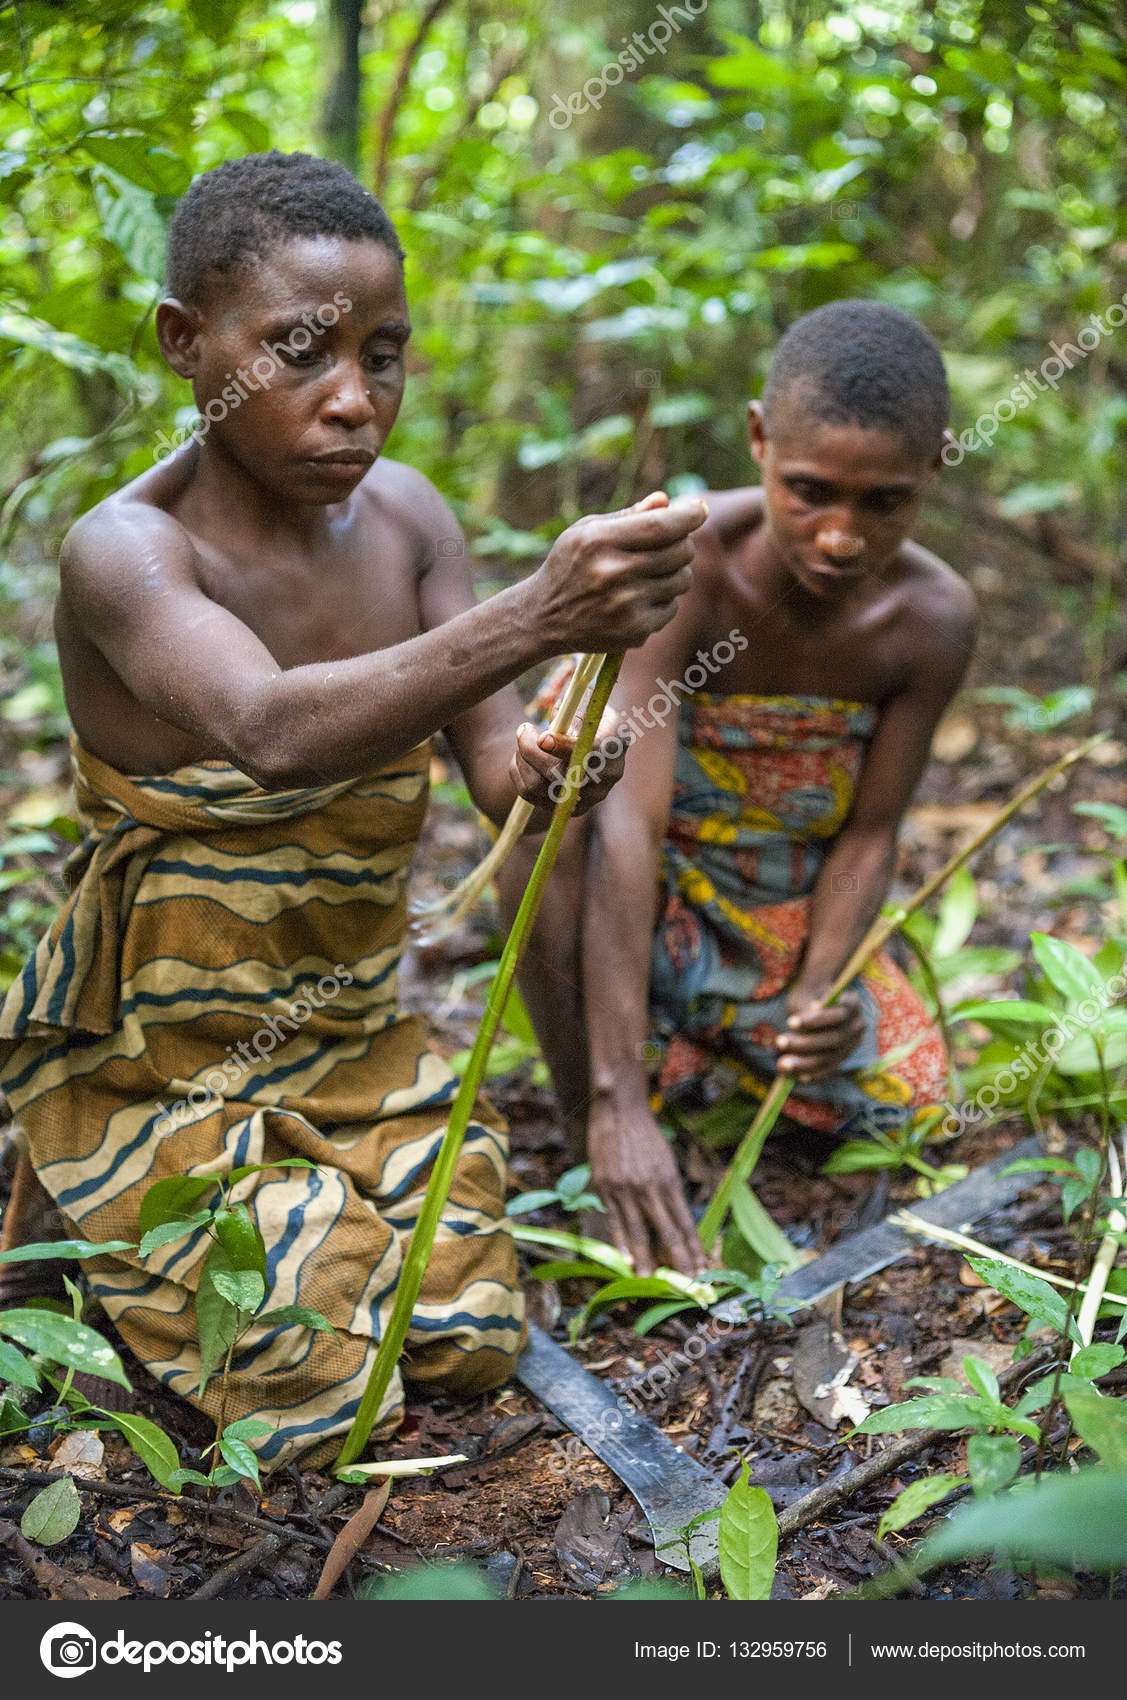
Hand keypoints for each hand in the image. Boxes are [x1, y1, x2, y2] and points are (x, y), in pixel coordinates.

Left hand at [508, 704, 628, 816]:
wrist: (590, 742)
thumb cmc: (584, 716)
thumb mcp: (581, 704)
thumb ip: (569, 710)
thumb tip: (552, 727)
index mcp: (616, 740)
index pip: (594, 751)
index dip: (565, 748)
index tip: (542, 737)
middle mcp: (610, 773)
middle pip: (563, 775)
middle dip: (533, 751)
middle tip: (523, 728)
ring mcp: (592, 796)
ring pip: (540, 786)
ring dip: (523, 759)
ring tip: (525, 739)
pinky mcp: (572, 809)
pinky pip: (531, 795)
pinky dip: (520, 772)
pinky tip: (525, 758)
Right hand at [534, 490, 706, 654]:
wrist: (543, 617)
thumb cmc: (569, 566)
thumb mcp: (587, 531)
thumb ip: (627, 516)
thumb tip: (665, 501)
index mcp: (600, 541)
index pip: (661, 525)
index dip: (689, 515)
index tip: (699, 509)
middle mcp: (614, 573)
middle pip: (680, 552)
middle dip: (682, 545)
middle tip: (669, 545)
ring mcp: (625, 605)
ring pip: (682, 581)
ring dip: (674, 574)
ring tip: (650, 574)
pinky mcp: (634, 631)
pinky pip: (672, 609)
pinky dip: (662, 601)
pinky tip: (638, 599)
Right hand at [587, 1099, 702, 1276]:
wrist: (619, 1109)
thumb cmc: (645, 1138)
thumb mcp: (665, 1163)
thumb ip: (669, 1192)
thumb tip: (676, 1224)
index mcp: (670, 1181)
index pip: (685, 1224)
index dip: (694, 1249)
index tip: (701, 1269)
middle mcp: (651, 1188)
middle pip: (668, 1233)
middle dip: (678, 1262)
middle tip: (685, 1286)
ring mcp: (626, 1189)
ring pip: (639, 1232)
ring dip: (646, 1260)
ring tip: (650, 1281)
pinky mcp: (605, 1187)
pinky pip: (615, 1220)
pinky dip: (621, 1242)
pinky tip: (625, 1260)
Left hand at [775, 988, 863, 1082]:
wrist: (819, 1006)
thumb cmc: (810, 997)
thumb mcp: (807, 995)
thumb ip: (806, 1007)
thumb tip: (800, 1026)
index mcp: (852, 1003)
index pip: (839, 1011)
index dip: (817, 1019)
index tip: (792, 1021)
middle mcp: (857, 1025)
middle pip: (835, 1038)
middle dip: (805, 1043)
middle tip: (780, 1042)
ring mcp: (852, 1044)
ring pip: (831, 1057)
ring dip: (805, 1063)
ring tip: (781, 1064)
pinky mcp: (844, 1059)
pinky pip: (830, 1070)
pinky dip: (814, 1075)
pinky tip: (797, 1078)